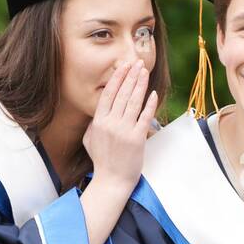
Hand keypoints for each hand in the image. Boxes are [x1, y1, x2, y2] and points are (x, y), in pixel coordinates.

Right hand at [82, 59, 157, 189]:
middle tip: (138, 62)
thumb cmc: (101, 160)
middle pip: (122, 93)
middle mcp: (111, 123)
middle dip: (131, 75)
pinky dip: (149, 104)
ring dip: (140, 84)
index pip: (108, 94)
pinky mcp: (137, 139)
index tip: (123, 66)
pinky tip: (153, 93)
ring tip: (144, 71)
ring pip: (133, 102)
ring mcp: (124, 130)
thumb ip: (94, 122)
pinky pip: (145, 117)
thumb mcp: (89, 138)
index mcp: (98, 121)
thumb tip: (99, 109)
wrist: (112, 180)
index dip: (117, 78)